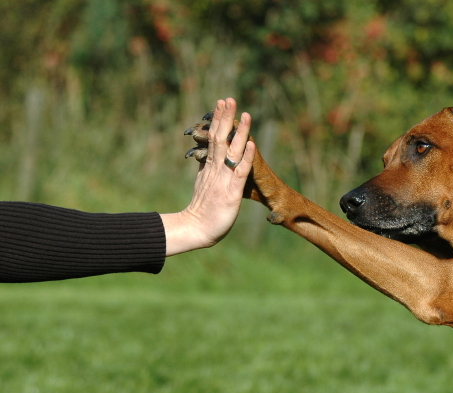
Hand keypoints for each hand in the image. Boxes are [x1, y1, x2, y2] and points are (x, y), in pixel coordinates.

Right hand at [161, 98, 255, 255]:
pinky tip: (251, 143)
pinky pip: (240, 171)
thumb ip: (204, 169)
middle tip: (229, 98)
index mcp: (210, 167)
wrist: (197, 229)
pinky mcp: (231, 192)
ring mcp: (224, 179)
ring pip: (231, 150)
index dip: (218, 120)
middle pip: (220, 138)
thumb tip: (203, 156)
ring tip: (244, 113)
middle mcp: (216, 169)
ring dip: (238, 131)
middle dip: (225, 118)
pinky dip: (246, 157)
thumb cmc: (202, 210)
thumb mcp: (202, 184)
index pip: (214, 138)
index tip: (221, 103)